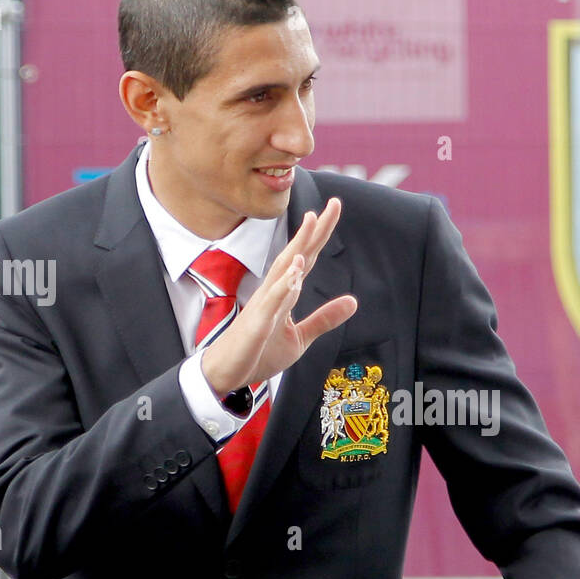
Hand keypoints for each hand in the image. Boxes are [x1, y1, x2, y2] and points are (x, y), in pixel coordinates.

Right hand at [200, 197, 355, 394]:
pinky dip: (284, 285)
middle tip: (334, 204)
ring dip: (298, 246)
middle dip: (315, 230)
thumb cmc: (258, 353)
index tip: (334, 208)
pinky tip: (296, 269)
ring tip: (313, 222)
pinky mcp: (257, 324)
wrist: (226, 374)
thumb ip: (324, 318)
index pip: (305, 258)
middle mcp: (273, 292)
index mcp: (284, 293)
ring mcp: (263, 306)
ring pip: (282, 270)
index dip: (320, 235)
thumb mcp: (300, 337)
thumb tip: (353, 301)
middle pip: (296, 254)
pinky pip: (272, 302)